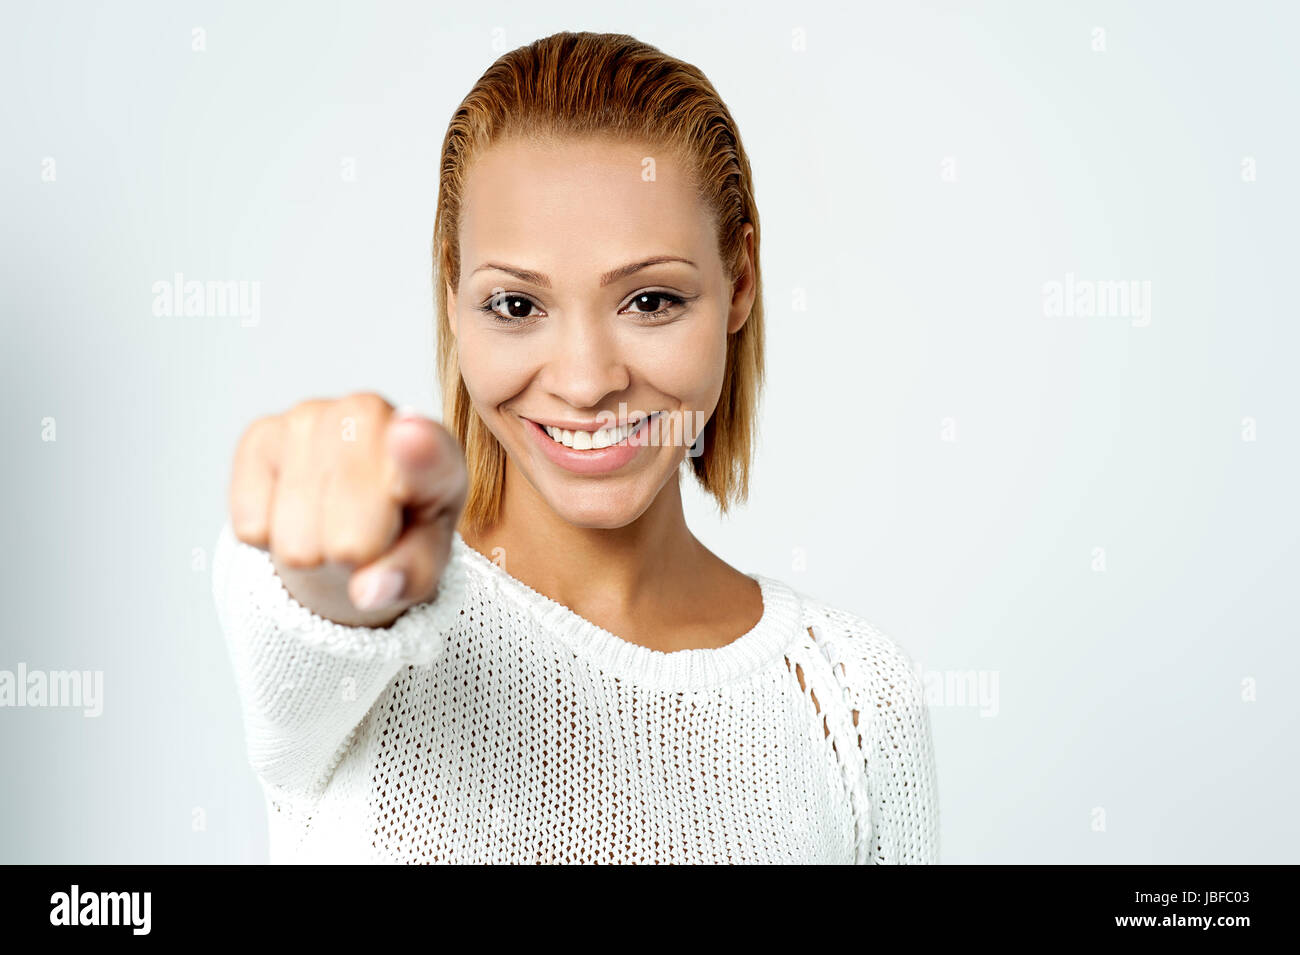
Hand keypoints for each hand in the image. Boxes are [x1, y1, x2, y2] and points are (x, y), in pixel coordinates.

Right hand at [227, 393, 467, 626]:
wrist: (348, 518)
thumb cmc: (398, 534)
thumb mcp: (421, 563)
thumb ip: (408, 575)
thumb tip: (368, 590)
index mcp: (434, 448)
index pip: (426, 452)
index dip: (417, 452)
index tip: (408, 437)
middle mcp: (371, 414)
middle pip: (348, 535)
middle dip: (351, 559)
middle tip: (364, 543)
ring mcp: (312, 416)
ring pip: (297, 540)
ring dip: (311, 553)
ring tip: (331, 528)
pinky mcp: (261, 435)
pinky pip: (253, 526)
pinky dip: (270, 540)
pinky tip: (294, 513)